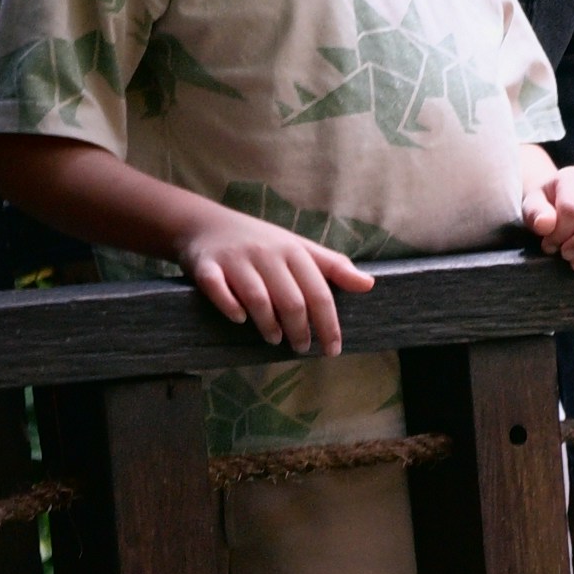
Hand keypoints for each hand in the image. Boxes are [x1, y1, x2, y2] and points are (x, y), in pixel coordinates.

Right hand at [176, 210, 374, 353]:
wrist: (204, 223)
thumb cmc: (261, 243)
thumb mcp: (298, 249)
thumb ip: (333, 267)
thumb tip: (369, 284)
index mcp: (293, 250)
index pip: (319, 294)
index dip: (329, 326)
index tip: (333, 350)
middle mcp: (265, 253)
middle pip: (291, 301)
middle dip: (300, 331)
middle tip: (302, 347)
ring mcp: (235, 259)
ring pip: (258, 300)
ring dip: (269, 326)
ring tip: (274, 339)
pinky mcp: (206, 266)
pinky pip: (218, 290)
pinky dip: (230, 307)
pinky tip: (239, 319)